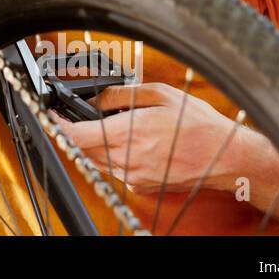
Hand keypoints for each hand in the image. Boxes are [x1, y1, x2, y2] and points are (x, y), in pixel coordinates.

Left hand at [49, 83, 248, 195]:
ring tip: (102, 125)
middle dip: (72, 132)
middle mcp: (128, 160)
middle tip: (73, 115)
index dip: (57, 126)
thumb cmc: (199, 125)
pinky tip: (124, 140)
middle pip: (81, 150)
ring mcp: (134, 176)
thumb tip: (97, 99)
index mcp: (130, 135)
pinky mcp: (141, 184)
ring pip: (95, 161)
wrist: (227, 157)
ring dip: (90, 144)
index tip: (50, 114)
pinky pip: (113, 169)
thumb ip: (121, 95)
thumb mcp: (160, 94)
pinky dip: (109, 154)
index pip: (76, 137)